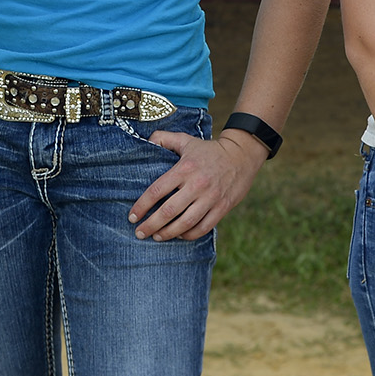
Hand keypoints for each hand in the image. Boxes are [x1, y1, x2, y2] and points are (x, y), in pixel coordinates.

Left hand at [127, 131, 267, 240]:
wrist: (242, 155)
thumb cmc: (209, 150)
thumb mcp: (186, 140)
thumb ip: (164, 138)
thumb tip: (146, 142)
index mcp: (184, 169)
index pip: (157, 190)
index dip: (142, 206)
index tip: (132, 216)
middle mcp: (196, 185)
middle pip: (168, 211)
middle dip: (151, 225)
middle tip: (140, 233)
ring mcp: (210, 198)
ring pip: (185, 223)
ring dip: (168, 233)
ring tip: (156, 237)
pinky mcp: (222, 207)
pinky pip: (203, 227)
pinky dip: (189, 235)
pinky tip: (179, 235)